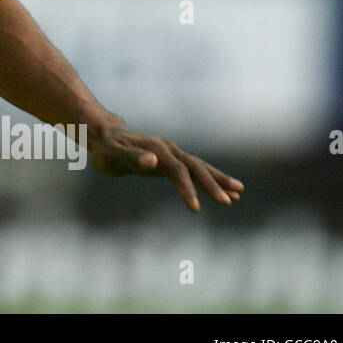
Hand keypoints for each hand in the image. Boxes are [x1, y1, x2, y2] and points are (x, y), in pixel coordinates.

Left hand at [88, 125, 243, 211]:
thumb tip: (153, 161)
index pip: (177, 171)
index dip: (186, 189)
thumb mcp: (113, 153)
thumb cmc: (105, 148)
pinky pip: (194, 170)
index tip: (195, 208)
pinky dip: (210, 178)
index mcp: (156, 148)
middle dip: (212, 184)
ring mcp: (171, 153)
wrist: (103, 134)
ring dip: (218, 180)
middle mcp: (168, 148)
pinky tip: (223, 190)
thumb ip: (132, 157)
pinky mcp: (171, 159)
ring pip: (199, 166)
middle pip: (195, 167)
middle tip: (229, 201)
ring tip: (239, 193)